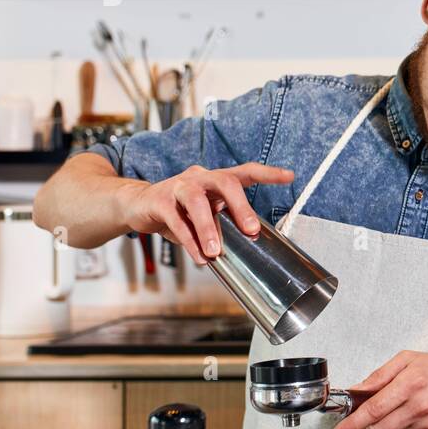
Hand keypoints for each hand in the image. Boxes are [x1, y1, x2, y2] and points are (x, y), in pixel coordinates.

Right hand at [121, 162, 293, 264]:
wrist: (138, 205)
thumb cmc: (180, 210)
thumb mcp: (205, 214)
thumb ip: (223, 223)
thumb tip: (248, 243)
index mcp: (215, 179)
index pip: (245, 171)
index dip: (267, 172)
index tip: (289, 176)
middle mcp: (200, 177)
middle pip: (224, 182)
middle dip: (240, 206)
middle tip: (251, 230)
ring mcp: (178, 186)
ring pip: (196, 201)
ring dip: (208, 228)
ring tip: (215, 252)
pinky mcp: (159, 200)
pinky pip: (175, 220)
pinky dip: (188, 240)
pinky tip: (198, 257)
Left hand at [330, 351, 427, 428]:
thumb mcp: (409, 360)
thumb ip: (380, 375)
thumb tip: (357, 390)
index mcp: (410, 382)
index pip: (373, 409)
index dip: (351, 424)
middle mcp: (420, 405)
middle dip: (371, 427)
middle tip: (377, 415)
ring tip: (402, 412)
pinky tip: (416, 419)